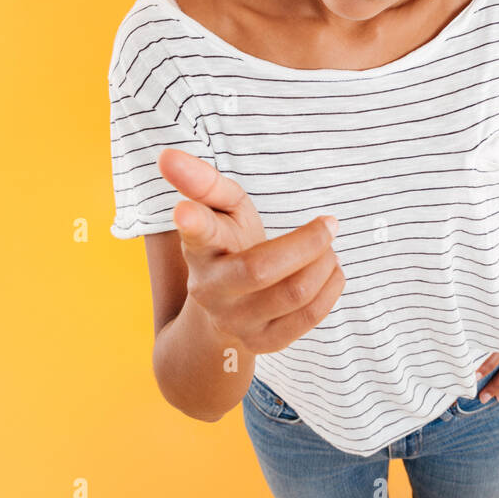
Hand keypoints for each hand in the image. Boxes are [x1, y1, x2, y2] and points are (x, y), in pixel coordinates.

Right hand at [157, 147, 345, 353]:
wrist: (224, 309)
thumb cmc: (228, 244)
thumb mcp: (221, 209)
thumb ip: (204, 182)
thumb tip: (168, 154)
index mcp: (200, 249)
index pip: (197, 233)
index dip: (192, 221)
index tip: (182, 209)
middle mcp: (211, 290)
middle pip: (260, 268)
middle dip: (306, 242)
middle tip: (329, 222)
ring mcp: (236, 321)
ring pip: (293, 293)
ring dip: (323, 262)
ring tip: (328, 247)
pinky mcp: (263, 343)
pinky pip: (309, 317)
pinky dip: (330, 286)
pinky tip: (330, 270)